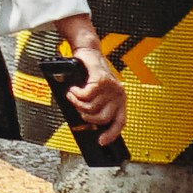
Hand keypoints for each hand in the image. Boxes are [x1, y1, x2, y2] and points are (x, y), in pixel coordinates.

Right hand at [51, 23, 130, 139]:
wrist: (87, 50)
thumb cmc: (89, 71)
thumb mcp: (96, 91)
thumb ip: (96, 104)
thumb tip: (86, 121)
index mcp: (120, 100)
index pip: (119, 123)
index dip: (110, 134)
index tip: (101, 142)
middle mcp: (118, 95)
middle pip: (101, 118)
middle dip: (85, 116)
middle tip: (77, 107)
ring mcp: (111, 88)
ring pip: (91, 107)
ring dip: (77, 103)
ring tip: (72, 96)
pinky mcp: (101, 80)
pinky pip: (86, 96)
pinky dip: (76, 94)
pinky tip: (73, 89)